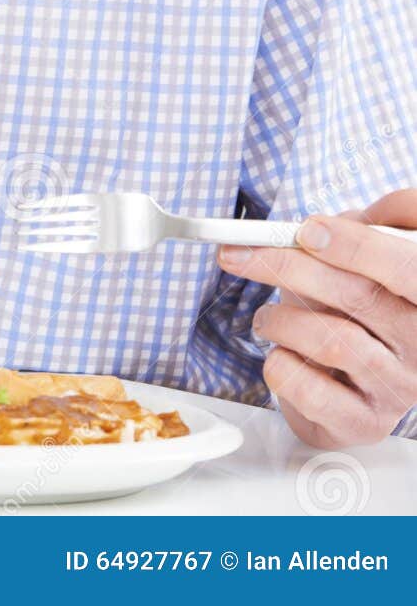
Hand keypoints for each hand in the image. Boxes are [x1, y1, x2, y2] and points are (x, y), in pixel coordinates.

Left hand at [218, 190, 416, 446]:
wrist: (354, 385)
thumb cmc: (357, 310)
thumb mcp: (367, 259)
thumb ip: (364, 228)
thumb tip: (329, 219)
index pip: (406, 268)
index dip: (357, 245)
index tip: (307, 230)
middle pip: (359, 295)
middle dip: (289, 265)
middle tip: (242, 254)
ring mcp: (396, 387)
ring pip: (333, 340)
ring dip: (281, 319)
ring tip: (263, 318)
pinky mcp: (364, 422)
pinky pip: (313, 392)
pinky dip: (281, 367)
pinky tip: (278, 356)